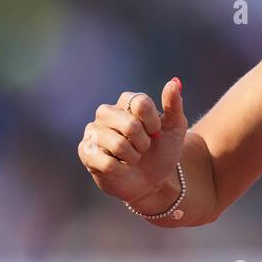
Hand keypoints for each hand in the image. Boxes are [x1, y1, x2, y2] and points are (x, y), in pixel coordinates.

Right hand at [79, 78, 186, 209]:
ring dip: (133, 156)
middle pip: (130, 124)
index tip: (156, 132)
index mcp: (127, 102)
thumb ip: (174, 104)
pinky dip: (121, 168)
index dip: (153, 122)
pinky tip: (120, 167)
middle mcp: (106, 113)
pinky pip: (107, 162)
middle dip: (144, 142)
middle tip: (144, 147)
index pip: (140, 103)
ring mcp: (93, 132)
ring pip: (119, 145)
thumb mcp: (175, 127)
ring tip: (132, 157)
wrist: (154, 180)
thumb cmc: (162, 150)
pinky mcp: (86, 153)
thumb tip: (174, 82)